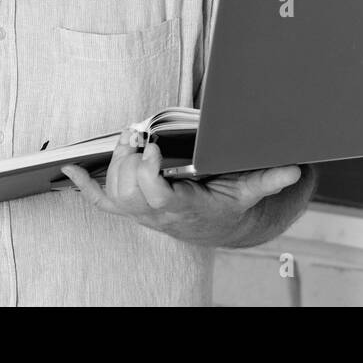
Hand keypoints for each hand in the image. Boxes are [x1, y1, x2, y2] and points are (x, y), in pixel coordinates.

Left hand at [60, 132, 301, 244]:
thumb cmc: (226, 204)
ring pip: (114, 192)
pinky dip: (83, 186)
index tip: (153, 146)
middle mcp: (156, 212)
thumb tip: (293, 168)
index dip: (149, 172)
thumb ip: (267, 179)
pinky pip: (101, 201)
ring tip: (129, 137)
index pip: (156, 194)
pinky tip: (68, 170)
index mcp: (182, 207)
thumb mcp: (248, 191)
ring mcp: (140, 211)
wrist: (212, 226)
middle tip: (138, 135)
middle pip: (128, 191)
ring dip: (115, 163)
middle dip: (128, 162)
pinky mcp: (131, 207)